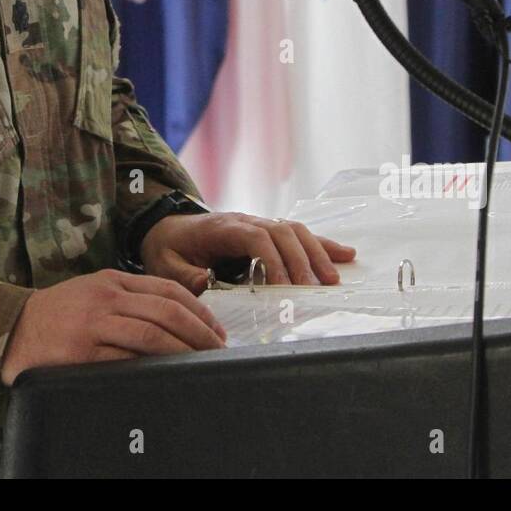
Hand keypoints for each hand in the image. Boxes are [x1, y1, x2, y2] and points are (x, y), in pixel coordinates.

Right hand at [0, 269, 226, 386]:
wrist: (14, 328)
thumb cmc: (60, 312)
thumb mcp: (95, 292)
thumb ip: (130, 298)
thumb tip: (177, 319)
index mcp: (113, 280)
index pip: (167, 289)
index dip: (198, 310)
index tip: (216, 329)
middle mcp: (107, 298)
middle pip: (166, 311)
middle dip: (199, 332)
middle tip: (217, 349)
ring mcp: (94, 324)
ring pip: (150, 334)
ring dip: (182, 350)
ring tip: (200, 362)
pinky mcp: (82, 352)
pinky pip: (125, 359)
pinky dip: (150, 366)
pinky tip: (166, 373)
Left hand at [139, 212, 355, 291]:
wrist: (166, 228)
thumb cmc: (167, 248)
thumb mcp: (165, 265)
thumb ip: (184, 277)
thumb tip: (207, 285)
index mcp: (222, 228)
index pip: (256, 238)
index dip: (273, 261)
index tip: (284, 288)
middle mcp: (245, 221)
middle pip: (282, 232)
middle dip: (301, 259)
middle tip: (315, 289)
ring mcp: (258, 224)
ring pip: (295, 230)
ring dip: (316, 252)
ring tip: (332, 279)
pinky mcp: (266, 232)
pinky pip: (298, 234)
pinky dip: (322, 244)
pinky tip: (345, 255)